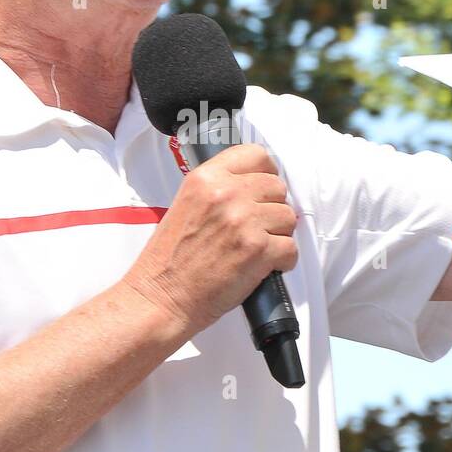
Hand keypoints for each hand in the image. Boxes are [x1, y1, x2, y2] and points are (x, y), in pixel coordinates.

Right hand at [123, 144, 298, 335]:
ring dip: (278, 235)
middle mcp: (226, 194)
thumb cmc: (170, 260)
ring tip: (255, 249)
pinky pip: (291, 247)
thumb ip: (217, 189)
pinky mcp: (258, 250)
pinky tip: (262, 267)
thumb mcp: (186, 205)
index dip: (265, 172)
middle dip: (271, 209)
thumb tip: (253, 186)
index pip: (256, 154)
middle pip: (277, 187)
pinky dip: (282, 261)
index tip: (262, 188)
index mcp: (206, 178)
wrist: (161, 297)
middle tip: (255, 228)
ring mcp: (244, 220)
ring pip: (288, 217)